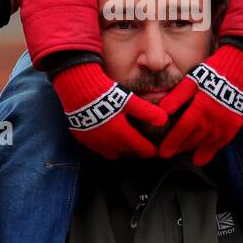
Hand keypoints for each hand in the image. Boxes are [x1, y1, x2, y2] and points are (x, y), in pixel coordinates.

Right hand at [51, 61, 168, 159]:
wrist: (77, 89)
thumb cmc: (105, 93)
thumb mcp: (129, 101)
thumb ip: (147, 112)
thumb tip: (164, 119)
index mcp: (121, 136)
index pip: (141, 149)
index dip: (150, 151)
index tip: (156, 152)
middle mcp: (107, 143)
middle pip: (127, 153)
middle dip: (136, 151)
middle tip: (142, 146)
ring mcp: (93, 143)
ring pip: (111, 154)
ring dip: (120, 150)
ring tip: (125, 143)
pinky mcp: (82, 138)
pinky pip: (97, 148)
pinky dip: (105, 146)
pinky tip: (106, 136)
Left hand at [157, 45, 242, 165]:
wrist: (238, 72)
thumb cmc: (211, 75)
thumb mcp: (191, 82)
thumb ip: (176, 97)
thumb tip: (161, 111)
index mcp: (200, 109)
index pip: (182, 130)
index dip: (171, 143)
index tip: (162, 153)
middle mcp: (212, 121)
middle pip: (191, 140)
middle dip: (178, 147)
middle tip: (168, 151)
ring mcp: (224, 127)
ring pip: (202, 144)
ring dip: (190, 148)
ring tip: (180, 149)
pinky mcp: (232, 129)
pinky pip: (217, 146)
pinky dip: (207, 154)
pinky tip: (198, 159)